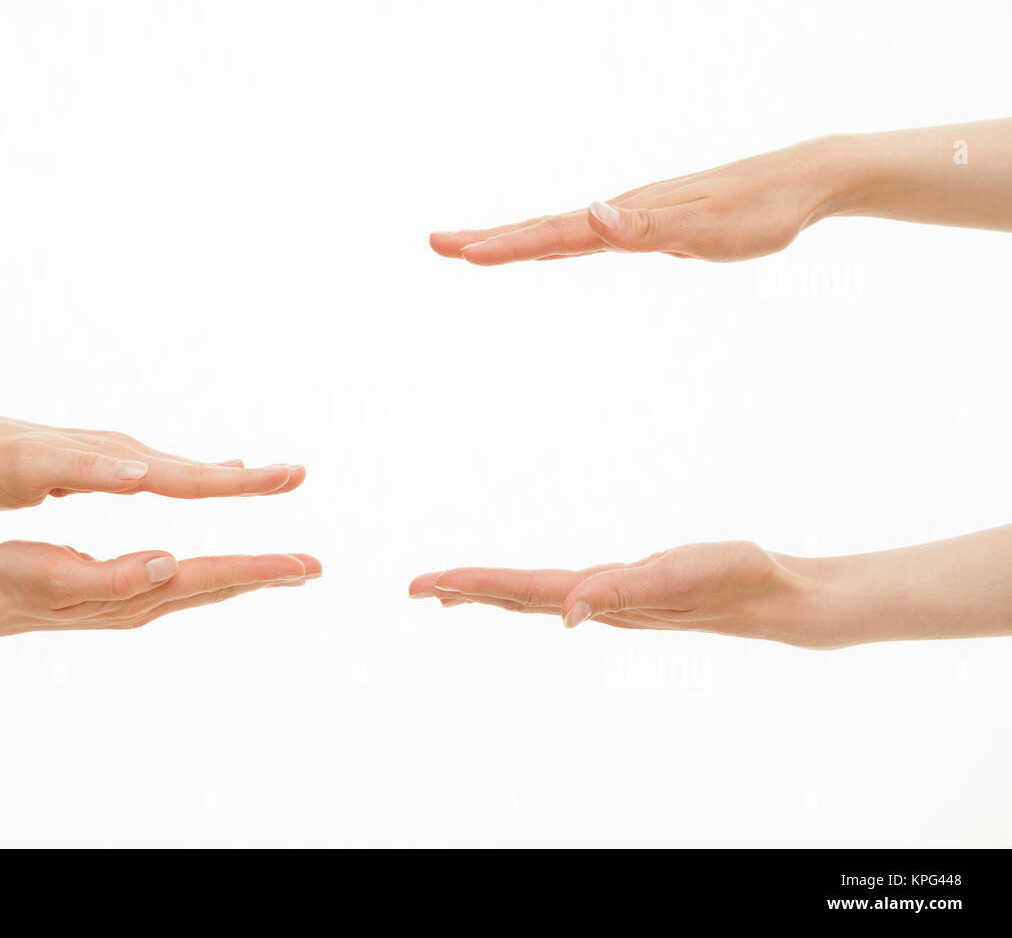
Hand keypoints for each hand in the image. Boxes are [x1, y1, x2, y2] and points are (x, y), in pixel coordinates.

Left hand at [0, 397, 305, 509]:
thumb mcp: (33, 475)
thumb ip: (89, 475)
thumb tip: (144, 474)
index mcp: (117, 465)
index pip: (187, 478)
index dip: (237, 483)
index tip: (281, 478)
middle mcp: (129, 455)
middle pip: (200, 471)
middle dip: (253, 478)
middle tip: (301, 475)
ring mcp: (126, 455)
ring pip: (191, 469)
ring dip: (237, 475)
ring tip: (279, 478)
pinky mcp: (118, 460)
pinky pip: (174, 470)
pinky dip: (206, 470)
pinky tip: (223, 468)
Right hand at [0, 541, 320, 635]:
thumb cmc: (17, 579)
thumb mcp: (61, 573)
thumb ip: (117, 575)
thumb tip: (169, 563)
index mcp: (139, 593)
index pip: (213, 578)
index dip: (260, 570)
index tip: (303, 565)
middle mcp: (147, 601)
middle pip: (222, 586)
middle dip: (269, 576)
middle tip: (315, 566)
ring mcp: (139, 601)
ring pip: (208, 586)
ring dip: (248, 577)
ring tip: (284, 569)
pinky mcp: (127, 594)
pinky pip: (187, 583)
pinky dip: (216, 574)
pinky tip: (221, 570)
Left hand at [410, 541, 829, 646]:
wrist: (776, 598)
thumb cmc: (733, 578)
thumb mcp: (678, 575)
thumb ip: (624, 590)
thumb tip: (568, 613)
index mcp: (600, 594)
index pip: (521, 589)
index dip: (474, 584)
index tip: (428, 582)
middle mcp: (597, 601)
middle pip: (515, 597)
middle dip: (464, 590)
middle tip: (412, 586)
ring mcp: (611, 600)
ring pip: (535, 598)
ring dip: (489, 593)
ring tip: (446, 592)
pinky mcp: (627, 593)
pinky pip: (562, 592)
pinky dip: (528, 592)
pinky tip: (527, 596)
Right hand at [429, 136, 847, 264]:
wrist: (799, 183)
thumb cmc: (757, 212)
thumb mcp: (703, 228)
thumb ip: (646, 228)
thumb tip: (590, 216)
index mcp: (623, 216)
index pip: (551, 233)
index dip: (502, 245)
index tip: (456, 252)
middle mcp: (619, 213)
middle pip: (542, 227)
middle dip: (488, 239)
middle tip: (436, 244)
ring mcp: (631, 217)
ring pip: (560, 230)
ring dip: (515, 239)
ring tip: (475, 248)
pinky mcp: (648, 226)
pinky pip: (586, 237)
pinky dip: (554, 242)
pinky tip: (553, 247)